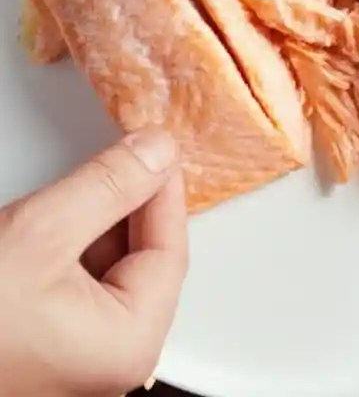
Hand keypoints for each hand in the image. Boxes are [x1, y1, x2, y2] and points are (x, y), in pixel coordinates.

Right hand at [0, 130, 187, 395]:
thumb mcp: (39, 233)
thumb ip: (108, 188)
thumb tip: (156, 153)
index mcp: (128, 343)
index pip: (170, 251)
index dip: (164, 191)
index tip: (160, 148)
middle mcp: (111, 360)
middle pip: (142, 262)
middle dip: (129, 205)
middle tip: (127, 154)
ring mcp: (78, 358)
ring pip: (108, 271)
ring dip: (97, 224)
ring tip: (87, 183)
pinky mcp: (45, 349)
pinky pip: (76, 288)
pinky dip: (70, 250)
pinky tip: (57, 220)